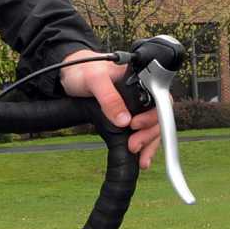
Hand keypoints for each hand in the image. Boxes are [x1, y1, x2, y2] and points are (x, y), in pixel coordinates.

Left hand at [60, 50, 162, 167]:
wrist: (70, 75)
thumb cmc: (83, 70)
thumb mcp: (94, 80)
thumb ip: (109, 97)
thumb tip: (124, 119)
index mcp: (139, 80)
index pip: (159, 100)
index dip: (153, 116)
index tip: (136, 126)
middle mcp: (141, 94)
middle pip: (158, 117)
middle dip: (149, 135)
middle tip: (134, 146)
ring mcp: (135, 107)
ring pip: (152, 128)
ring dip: (149, 144)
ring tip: (140, 158)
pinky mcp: (127, 116)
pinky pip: (141, 132)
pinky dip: (144, 146)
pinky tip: (140, 157)